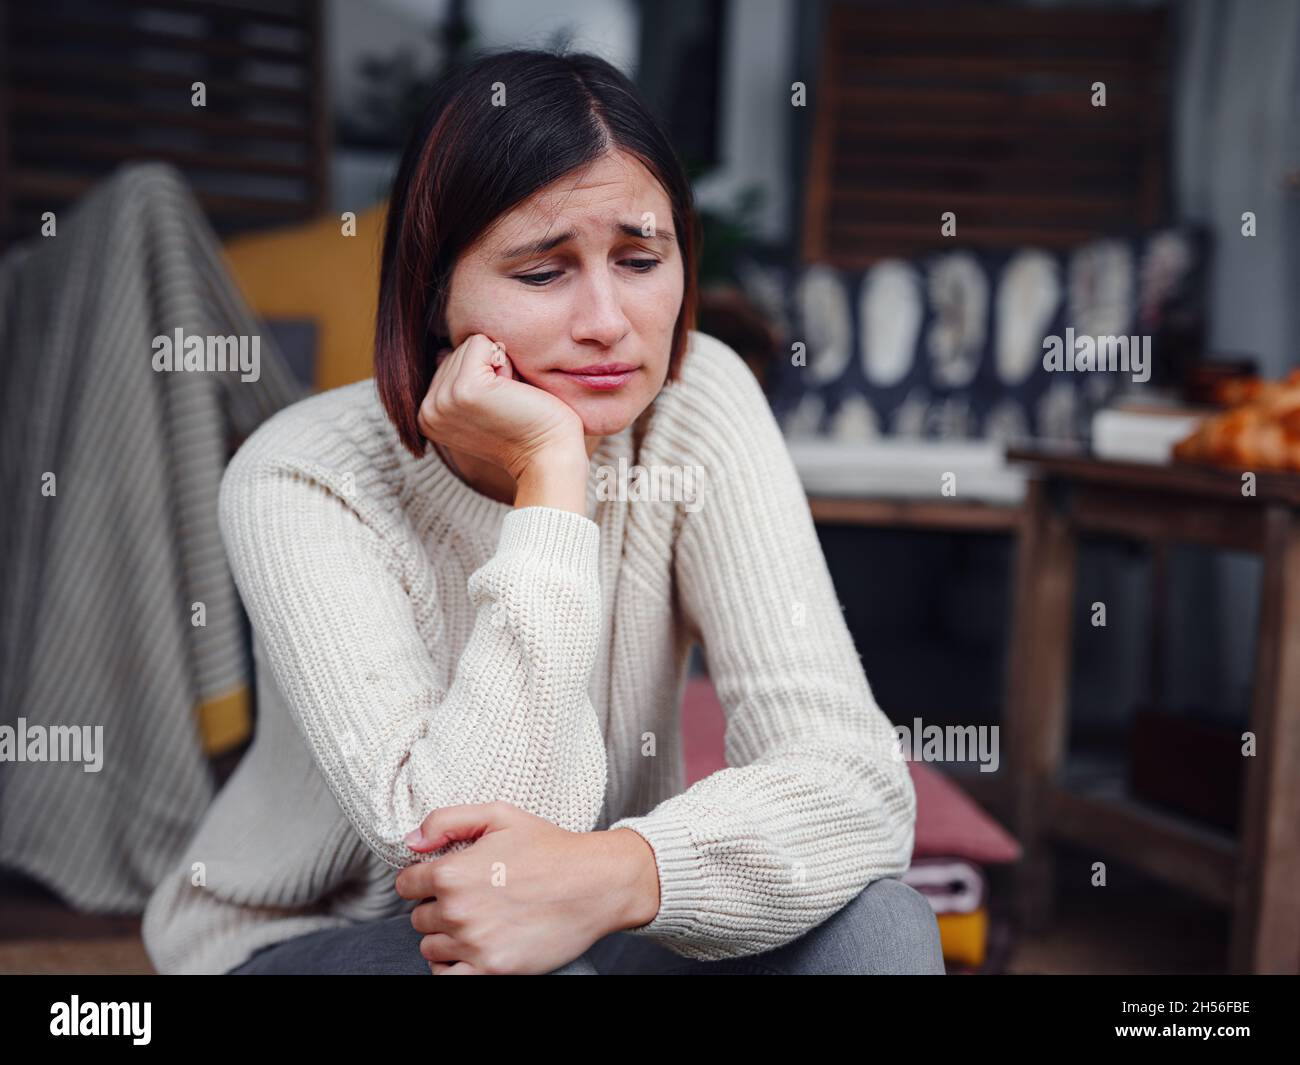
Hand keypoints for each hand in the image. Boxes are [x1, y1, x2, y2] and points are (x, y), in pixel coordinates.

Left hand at [395, 802, 636, 974]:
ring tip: (474, 922)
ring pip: (430, 948)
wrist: (595, 884)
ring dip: (445, 937)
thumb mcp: (499, 816)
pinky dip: (451, 967)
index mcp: (453, 872)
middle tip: (467, 898)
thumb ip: (446, 821)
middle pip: (418, 918)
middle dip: (436, 907)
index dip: (421, 879)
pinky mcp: (493, 971)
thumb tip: (411, 842)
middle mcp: (458, 911)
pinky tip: (468, 952)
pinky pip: (446, 979)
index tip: (439, 879)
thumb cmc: (549, 847)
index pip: (405, 885)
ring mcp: (475, 944)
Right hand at [417, 334, 584, 480]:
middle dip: (490, 371)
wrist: (548, 456)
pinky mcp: (464, 388)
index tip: (495, 409)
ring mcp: (443, 400)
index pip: (449, 363)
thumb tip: (439, 352)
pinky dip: (505, 362)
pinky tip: (511, 392)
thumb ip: (455, 382)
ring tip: (508, 401)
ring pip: (470, 346)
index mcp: (426, 416)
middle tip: (505, 406)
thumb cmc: (526, 429)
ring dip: (499, 367)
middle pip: (458, 351)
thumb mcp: (478, 408)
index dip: (482, 378)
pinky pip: (482, 343)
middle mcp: (428, 410)